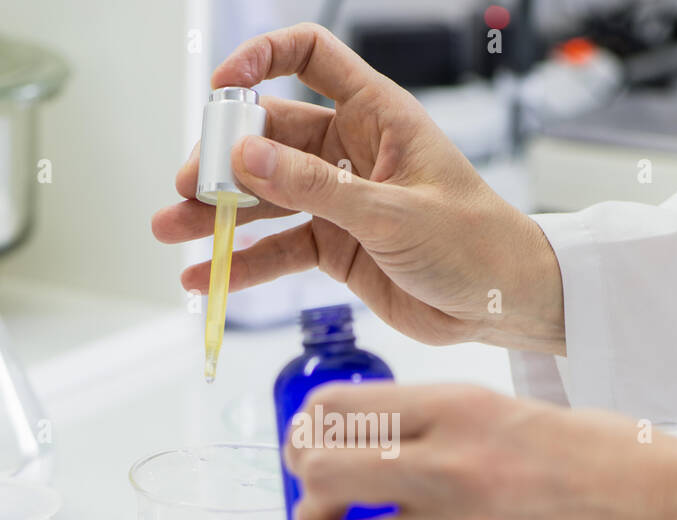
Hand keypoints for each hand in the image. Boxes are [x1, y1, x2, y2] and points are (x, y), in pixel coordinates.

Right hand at [151, 23, 564, 353]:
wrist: (504, 303)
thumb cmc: (474, 242)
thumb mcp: (392, 212)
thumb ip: (316, 188)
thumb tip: (245, 157)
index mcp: (377, 116)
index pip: (311, 58)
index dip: (261, 60)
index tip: (220, 92)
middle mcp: (352, 151)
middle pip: (270, 137)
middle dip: (222, 159)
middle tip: (186, 187)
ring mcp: (340, 201)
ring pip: (266, 196)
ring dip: (220, 213)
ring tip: (172, 230)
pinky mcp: (335, 247)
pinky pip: (279, 249)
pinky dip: (243, 263)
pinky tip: (206, 276)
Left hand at [274, 383, 676, 519]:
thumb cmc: (614, 461)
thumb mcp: (519, 410)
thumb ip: (446, 425)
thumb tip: (380, 446)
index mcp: (462, 406)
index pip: (342, 407)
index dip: (307, 427)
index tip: (305, 442)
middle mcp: (450, 464)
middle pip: (323, 471)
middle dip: (300, 487)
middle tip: (304, 499)